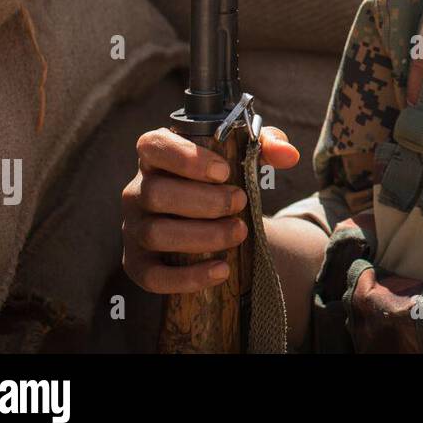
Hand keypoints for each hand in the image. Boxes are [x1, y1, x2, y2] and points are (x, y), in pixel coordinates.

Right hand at [121, 125, 298, 293]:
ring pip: (155, 233)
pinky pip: (152, 276)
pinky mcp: (137, 263)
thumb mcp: (245, 155)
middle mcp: (137, 191)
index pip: (152, 145)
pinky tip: (221, 270)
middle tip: (241, 202)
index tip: (224, 171)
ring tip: (239, 232)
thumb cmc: (222, 179)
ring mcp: (133, 228)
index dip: (184, 157)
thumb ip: (268, 145)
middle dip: (204, 200)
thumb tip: (289, 155)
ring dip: (202, 236)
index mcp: (157, 157)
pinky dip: (187, 277)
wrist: (212, 219)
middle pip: (155, 193)